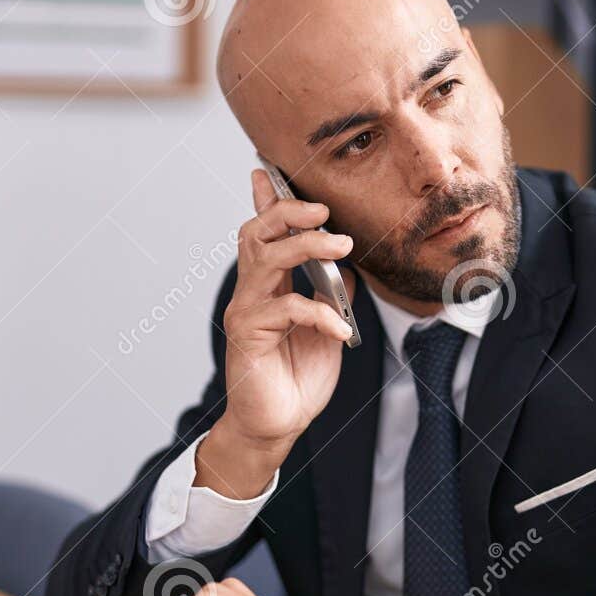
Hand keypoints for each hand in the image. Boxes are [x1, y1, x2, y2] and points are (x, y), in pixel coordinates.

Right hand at [195, 171, 354, 497]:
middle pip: (257, 232)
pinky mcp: (248, 335)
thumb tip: (348, 262)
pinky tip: (340, 328)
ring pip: (266, 258)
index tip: (269, 170)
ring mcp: (247, 311)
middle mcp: (252, 291)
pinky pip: (285, 308)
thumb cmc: (297, 377)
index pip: (264, 232)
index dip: (266, 200)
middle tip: (324, 211)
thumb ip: (333, 292)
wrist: (277, 425)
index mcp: (269, 284)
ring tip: (339, 247)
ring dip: (305, 246)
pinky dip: (318, 313)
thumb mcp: (327, 327)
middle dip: (288, 212)